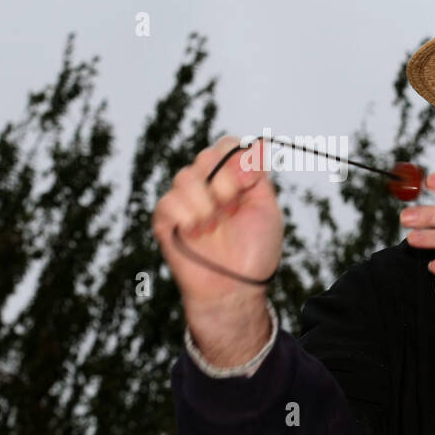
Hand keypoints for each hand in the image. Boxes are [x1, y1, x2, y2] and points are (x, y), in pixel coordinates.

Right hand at [151, 136, 282, 364]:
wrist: (235, 290)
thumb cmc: (253, 254)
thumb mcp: (267, 209)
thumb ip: (260, 175)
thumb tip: (258, 144)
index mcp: (232, 181)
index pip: (226, 147)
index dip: (237, 157)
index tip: (248, 181)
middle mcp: (207, 188)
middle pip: (205, 156)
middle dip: (223, 180)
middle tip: (232, 206)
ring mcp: (186, 204)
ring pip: (185, 177)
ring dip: (205, 202)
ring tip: (214, 226)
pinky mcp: (166, 222)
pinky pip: (168, 202)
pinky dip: (186, 216)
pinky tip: (197, 232)